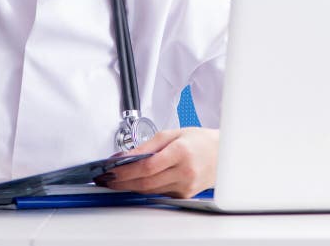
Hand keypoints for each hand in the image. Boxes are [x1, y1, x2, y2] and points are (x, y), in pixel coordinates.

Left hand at [97, 128, 217, 197]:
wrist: (222, 154)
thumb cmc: (198, 141)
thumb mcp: (171, 134)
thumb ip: (147, 146)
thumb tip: (126, 156)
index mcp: (181, 153)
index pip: (147, 166)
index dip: (126, 170)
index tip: (111, 169)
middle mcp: (184, 173)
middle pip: (146, 182)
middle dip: (123, 182)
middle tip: (106, 179)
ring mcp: (186, 187)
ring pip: (151, 190)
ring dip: (130, 187)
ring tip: (114, 181)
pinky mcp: (185, 195)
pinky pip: (159, 193)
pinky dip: (144, 188)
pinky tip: (132, 183)